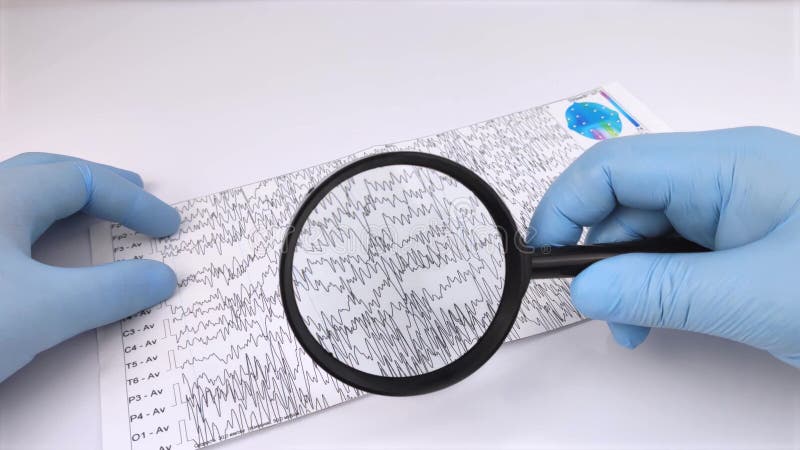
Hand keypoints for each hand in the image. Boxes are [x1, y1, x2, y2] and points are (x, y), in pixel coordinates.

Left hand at [0, 153, 179, 380]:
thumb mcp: (44, 311)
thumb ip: (111, 291)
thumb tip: (164, 277)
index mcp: (3, 196)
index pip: (82, 180)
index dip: (132, 201)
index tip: (169, 230)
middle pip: (47, 174)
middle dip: (99, 184)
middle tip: (137, 197)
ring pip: (18, 197)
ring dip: (65, 202)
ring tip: (95, 216)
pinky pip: (3, 224)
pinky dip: (37, 227)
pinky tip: (37, 250)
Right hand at [528, 127, 799, 366]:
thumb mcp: (758, 296)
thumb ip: (663, 292)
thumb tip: (587, 290)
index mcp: (727, 164)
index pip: (615, 167)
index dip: (566, 207)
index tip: (542, 256)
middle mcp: (725, 175)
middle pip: (627, 202)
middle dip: (602, 258)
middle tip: (607, 313)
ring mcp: (737, 204)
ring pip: (649, 231)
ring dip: (631, 279)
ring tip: (640, 327)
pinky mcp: (744, 236)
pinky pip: (678, 251)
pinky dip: (659, 285)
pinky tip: (666, 315)